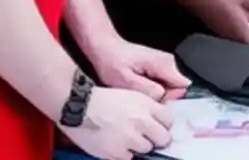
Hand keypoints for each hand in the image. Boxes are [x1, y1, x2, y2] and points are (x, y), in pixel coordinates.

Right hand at [58, 85, 173, 159]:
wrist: (78, 106)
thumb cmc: (102, 99)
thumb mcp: (130, 95)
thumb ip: (148, 107)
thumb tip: (159, 120)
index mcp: (146, 105)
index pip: (169, 120)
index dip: (163, 124)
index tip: (158, 126)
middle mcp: (142, 121)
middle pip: (164, 139)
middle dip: (156, 139)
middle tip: (147, 137)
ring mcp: (130, 138)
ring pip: (146, 149)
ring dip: (138, 146)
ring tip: (125, 138)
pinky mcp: (116, 152)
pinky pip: (128, 158)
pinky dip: (123, 154)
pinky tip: (115, 144)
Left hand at [91, 39, 190, 102]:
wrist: (106, 47)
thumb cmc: (112, 62)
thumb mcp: (126, 80)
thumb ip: (147, 89)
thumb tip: (164, 95)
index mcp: (163, 64)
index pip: (182, 87)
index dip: (168, 98)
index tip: (151, 99)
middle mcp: (168, 61)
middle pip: (176, 88)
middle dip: (160, 96)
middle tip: (139, 93)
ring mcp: (165, 62)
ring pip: (169, 86)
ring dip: (154, 91)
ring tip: (136, 87)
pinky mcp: (160, 65)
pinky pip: (163, 82)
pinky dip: (152, 87)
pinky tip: (138, 84)